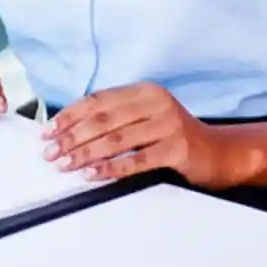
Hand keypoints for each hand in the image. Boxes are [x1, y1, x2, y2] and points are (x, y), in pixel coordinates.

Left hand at [44, 83, 258, 188]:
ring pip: (116, 140)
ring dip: (85, 154)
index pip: (97, 100)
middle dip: (71, 137)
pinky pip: (137, 160)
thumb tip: (67, 130)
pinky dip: (111, 168)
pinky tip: (92, 174)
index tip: (47, 132)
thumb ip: (114, 118)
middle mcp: (155, 103)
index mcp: (143, 91)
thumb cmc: (172, 137)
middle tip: (50, 153)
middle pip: (102, 120)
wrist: (219, 153)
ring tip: (65, 165)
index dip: (69, 116)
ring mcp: (168, 124)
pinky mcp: (178, 148)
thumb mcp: (143, 118)